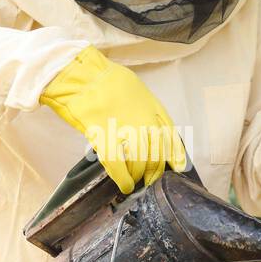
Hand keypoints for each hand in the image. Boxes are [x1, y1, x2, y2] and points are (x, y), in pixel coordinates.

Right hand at [39, 45, 186, 194]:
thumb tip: (150, 128)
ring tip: (134, 181)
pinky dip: (123, 179)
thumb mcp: (138, 89)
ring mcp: (126, 131)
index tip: (177, 167)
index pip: (170, 137)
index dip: (175, 155)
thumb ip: (147, 108)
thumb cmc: (106, 80)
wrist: (83, 76)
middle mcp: (144, 121)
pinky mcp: (106, 138)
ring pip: (139, 162)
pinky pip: (118, 165)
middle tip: (149, 179)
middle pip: (156, 154)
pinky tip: (125, 186)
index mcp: (153, 108)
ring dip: (138, 176)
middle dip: (154, 171)